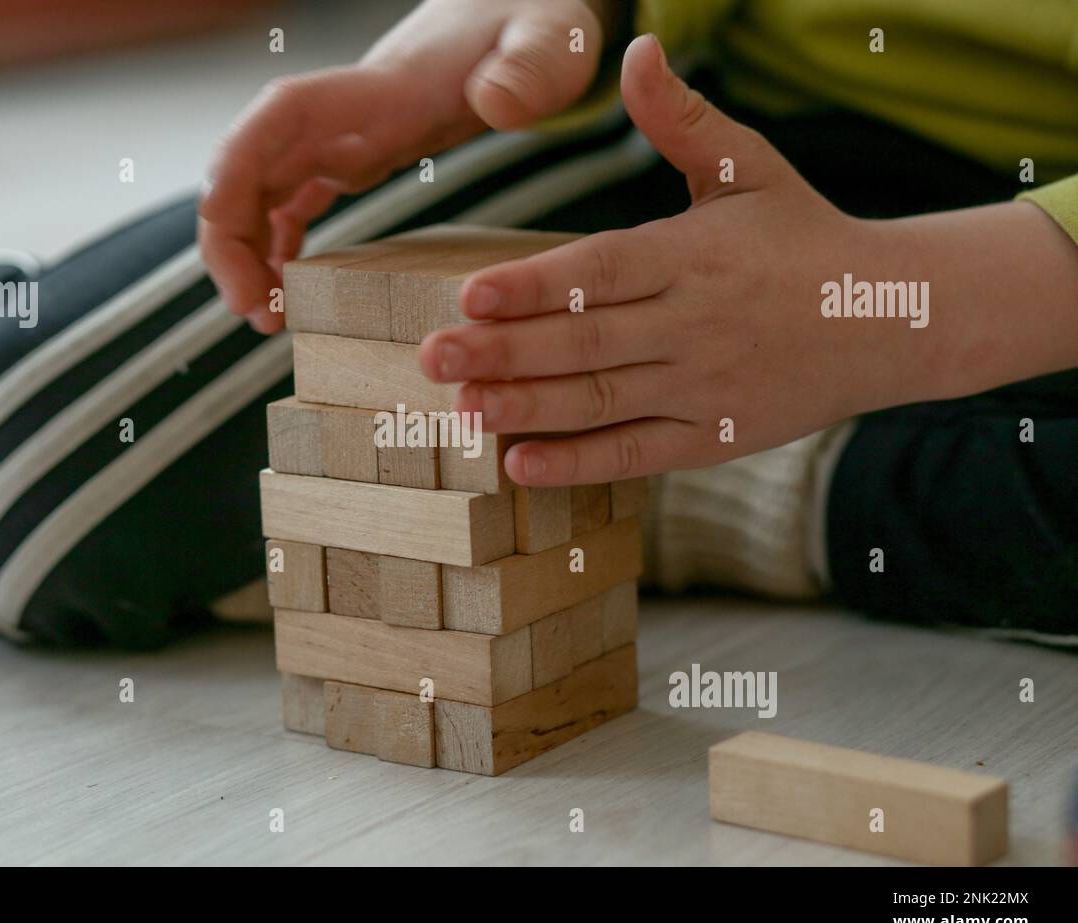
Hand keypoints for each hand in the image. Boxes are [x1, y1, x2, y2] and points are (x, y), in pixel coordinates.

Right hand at [198, 0, 606, 331]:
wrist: (522, 10)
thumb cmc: (535, 20)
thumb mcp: (548, 41)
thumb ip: (527, 70)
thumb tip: (494, 102)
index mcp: (374, 91)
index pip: (277, 120)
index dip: (235, 174)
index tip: (227, 242)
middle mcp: (338, 115)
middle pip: (247, 167)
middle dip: (229, 241)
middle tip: (257, 316)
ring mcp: (337, 138)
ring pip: (256, 194)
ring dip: (246, 256)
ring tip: (269, 321)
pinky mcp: (350, 160)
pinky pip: (289, 207)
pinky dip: (276, 251)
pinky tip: (286, 295)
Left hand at [420, 33, 1055, 484]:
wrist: (894, 319)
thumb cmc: (806, 238)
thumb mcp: (751, 170)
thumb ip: (683, 122)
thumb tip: (637, 50)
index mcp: (694, 256)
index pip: (602, 273)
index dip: (534, 286)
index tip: (469, 294)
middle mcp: (694, 325)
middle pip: (585, 342)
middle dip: (504, 351)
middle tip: (433, 356)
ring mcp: (703, 387)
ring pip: (601, 402)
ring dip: (527, 408)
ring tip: (464, 409)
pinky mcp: (712, 436)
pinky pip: (636, 453)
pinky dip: (579, 464)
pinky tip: (522, 466)